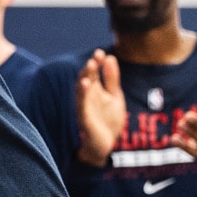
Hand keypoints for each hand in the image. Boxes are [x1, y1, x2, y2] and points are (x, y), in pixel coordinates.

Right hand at [75, 49, 126, 166]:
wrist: (107, 144)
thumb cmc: (108, 120)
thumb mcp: (114, 96)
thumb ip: (111, 78)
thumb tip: (109, 57)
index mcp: (94, 90)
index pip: (93, 73)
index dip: (96, 62)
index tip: (100, 52)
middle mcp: (87, 97)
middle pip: (86, 79)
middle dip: (90, 68)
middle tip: (95, 57)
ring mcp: (84, 107)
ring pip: (81, 90)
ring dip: (85, 77)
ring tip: (90, 65)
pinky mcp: (84, 118)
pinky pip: (82, 104)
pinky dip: (82, 94)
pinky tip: (84, 84)